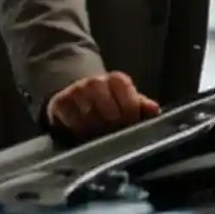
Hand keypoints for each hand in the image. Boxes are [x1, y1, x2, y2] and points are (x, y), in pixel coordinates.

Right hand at [46, 71, 160, 139]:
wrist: (78, 91)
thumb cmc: (110, 99)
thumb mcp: (128, 99)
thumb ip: (142, 105)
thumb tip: (154, 110)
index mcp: (118, 80)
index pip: (129, 104)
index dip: (131, 119)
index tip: (129, 126)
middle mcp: (96, 82)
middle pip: (110, 114)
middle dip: (113, 127)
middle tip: (113, 133)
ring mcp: (77, 90)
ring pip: (90, 119)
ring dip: (96, 130)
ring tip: (99, 133)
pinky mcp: (60, 101)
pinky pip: (71, 122)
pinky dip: (78, 130)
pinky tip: (83, 131)